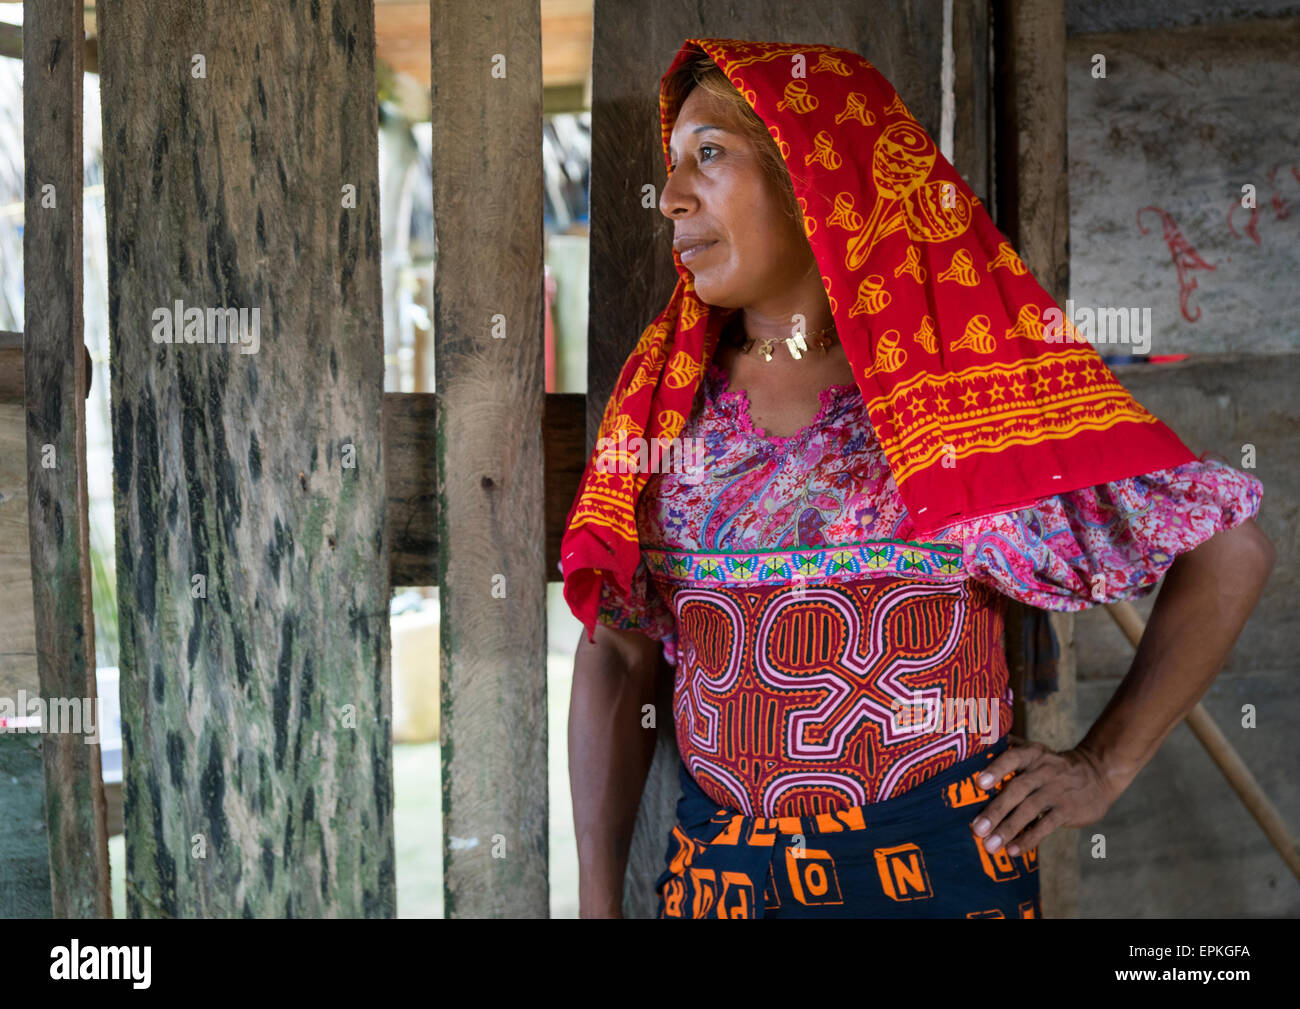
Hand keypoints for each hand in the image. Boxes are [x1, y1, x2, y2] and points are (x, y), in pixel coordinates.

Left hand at [969, 735, 1127, 856]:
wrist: (1097, 774)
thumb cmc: (1052, 765)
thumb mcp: (1035, 751)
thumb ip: (1008, 749)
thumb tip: (974, 744)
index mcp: (1032, 754)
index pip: (1012, 758)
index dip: (996, 769)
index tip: (979, 783)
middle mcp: (1043, 771)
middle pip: (1017, 789)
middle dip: (996, 810)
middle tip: (977, 829)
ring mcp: (1056, 791)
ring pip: (1030, 810)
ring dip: (1008, 829)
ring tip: (991, 845)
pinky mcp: (1067, 810)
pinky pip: (1046, 826)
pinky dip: (1029, 839)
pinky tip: (1013, 850)